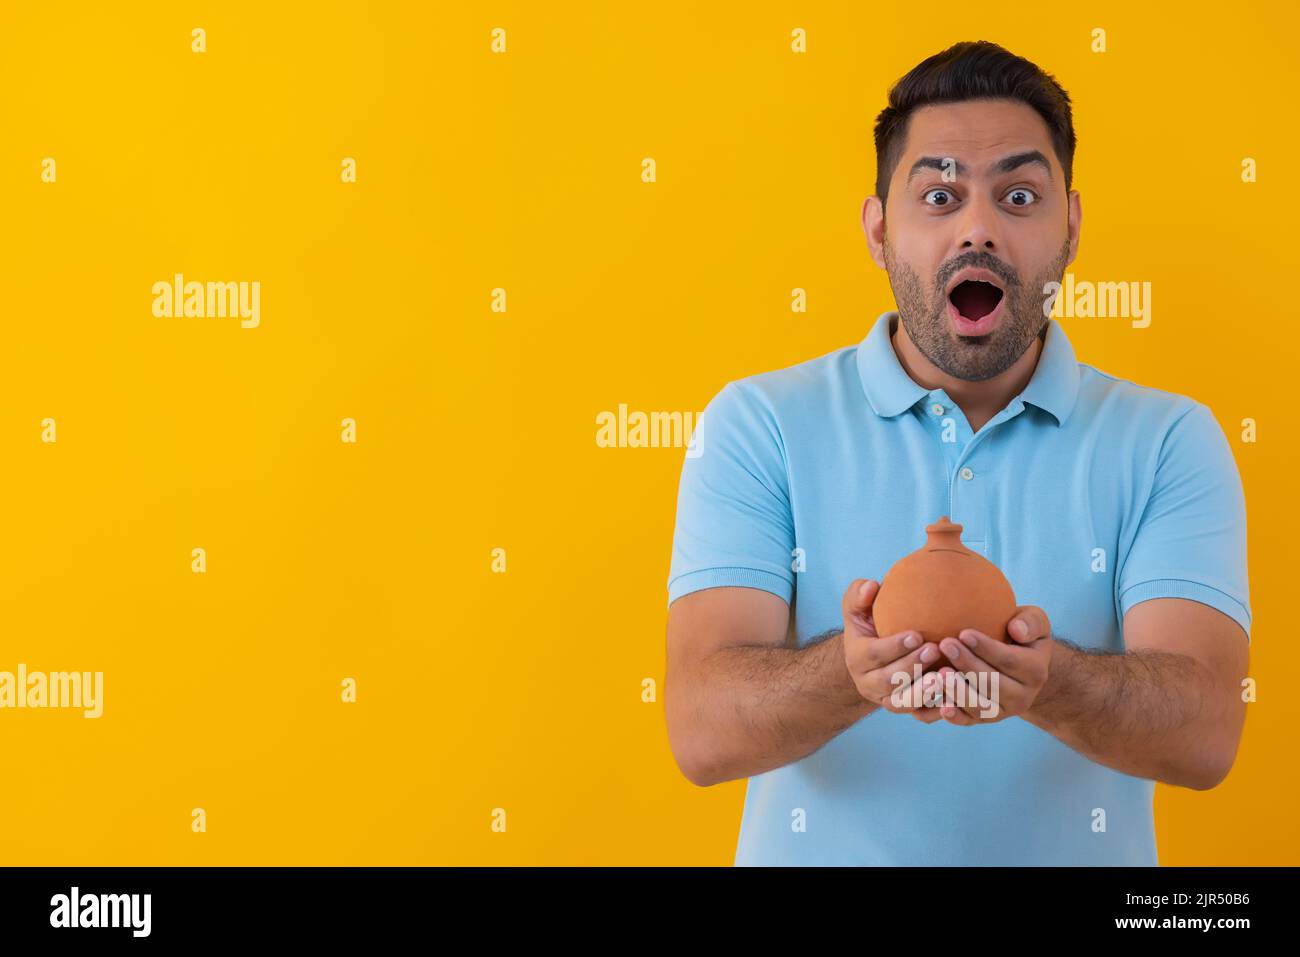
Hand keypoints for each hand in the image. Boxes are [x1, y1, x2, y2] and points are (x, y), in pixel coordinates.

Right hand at [841, 578, 948, 723]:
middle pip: (888, 681)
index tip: (917, 635)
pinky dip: (936, 711)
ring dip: (923, 692)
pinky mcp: (905, 709)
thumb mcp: (857, 608)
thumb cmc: (869, 625)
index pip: (873, 655)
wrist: (871, 659)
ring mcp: (887, 699)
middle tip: (935, 651)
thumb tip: (872, 586)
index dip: (894, 647)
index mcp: (857, 658)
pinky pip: (920, 715)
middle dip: (911, 667)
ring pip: (902, 703)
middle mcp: (868, 683)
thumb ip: (859, 594)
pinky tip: (954, 700)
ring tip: (944, 678)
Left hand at [932, 605, 1052, 725]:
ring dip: (959, 691)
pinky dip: (956, 716)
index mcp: (1035, 671)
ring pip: (981, 706)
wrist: (1021, 668)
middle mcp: (1023, 696)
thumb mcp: (1033, 622)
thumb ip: (1030, 623)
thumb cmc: (1020, 636)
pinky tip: (940, 706)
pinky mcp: (986, 719)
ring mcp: (1004, 711)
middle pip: (992, 684)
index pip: (1009, 661)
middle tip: (945, 645)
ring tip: (939, 673)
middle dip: (967, 664)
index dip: (986, 648)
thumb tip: (1016, 630)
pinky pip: (970, 720)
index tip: (964, 633)